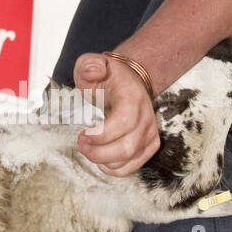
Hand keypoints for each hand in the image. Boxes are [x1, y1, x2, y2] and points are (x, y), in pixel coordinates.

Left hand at [72, 52, 159, 176]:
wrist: (130, 81)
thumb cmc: (108, 76)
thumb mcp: (92, 63)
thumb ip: (89, 64)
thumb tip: (94, 71)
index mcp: (132, 97)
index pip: (123, 123)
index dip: (101, 135)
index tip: (82, 133)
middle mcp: (146, 117)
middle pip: (126, 148)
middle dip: (97, 152)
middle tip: (81, 143)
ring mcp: (150, 133)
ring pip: (128, 159)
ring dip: (102, 160)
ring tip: (87, 148)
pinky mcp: (149, 146)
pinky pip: (132, 166)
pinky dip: (113, 168)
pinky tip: (100, 159)